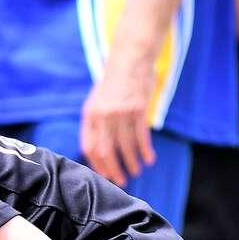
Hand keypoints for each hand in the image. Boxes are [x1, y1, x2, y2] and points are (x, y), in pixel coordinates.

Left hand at [80, 56, 156, 185]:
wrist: (129, 58)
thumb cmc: (114, 82)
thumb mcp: (97, 100)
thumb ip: (96, 121)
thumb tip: (98, 148)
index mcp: (89, 114)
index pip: (89, 147)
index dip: (97, 164)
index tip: (104, 175)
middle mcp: (102, 115)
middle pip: (105, 151)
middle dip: (113, 170)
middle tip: (121, 181)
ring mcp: (120, 112)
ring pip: (124, 146)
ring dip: (131, 162)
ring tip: (136, 171)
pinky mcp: (138, 109)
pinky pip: (141, 136)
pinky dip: (145, 150)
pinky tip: (149, 160)